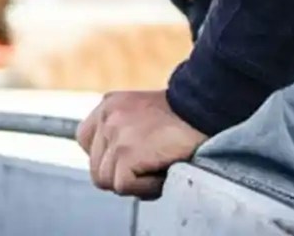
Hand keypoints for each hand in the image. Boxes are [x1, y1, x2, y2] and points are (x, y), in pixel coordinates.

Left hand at [75, 90, 206, 198]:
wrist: (206, 109)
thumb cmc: (186, 117)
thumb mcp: (145, 115)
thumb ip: (124, 132)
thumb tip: (116, 167)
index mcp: (108, 106)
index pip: (86, 142)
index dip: (108, 159)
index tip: (132, 162)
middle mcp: (105, 116)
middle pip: (96, 166)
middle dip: (122, 175)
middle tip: (151, 169)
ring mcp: (113, 134)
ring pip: (106, 180)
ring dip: (136, 184)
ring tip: (160, 170)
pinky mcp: (125, 151)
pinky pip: (123, 185)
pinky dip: (146, 188)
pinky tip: (163, 174)